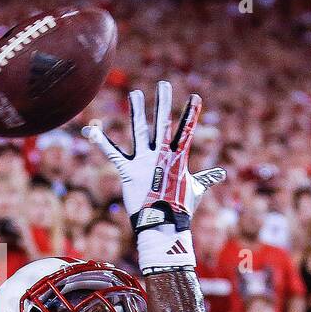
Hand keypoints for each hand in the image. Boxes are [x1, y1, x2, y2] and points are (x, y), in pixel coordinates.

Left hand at [82, 81, 224, 271]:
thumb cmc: (181, 210)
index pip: (186, 132)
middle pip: (162, 124)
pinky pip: (112, 153)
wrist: (164, 227)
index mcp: (178, 159)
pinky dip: (100, 142)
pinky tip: (90, 129)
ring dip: (137, 111)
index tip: (195, 97)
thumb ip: (206, 178)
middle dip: (163, 103)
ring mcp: (145, 162)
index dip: (191, 115)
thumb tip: (221, 174)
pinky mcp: (128, 172)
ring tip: (136, 93)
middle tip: (163, 84)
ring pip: (140, 131)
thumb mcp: (195, 190)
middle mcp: (162, 156)